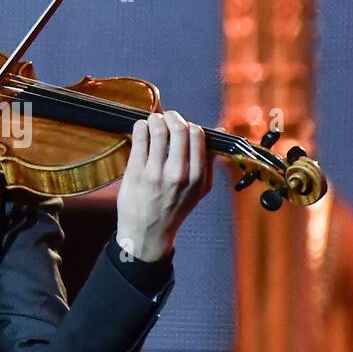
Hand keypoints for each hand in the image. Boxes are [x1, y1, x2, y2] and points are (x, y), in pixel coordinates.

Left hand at [115, 111, 211, 261]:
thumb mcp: (200, 189)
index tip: (182, 126)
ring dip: (155, 119)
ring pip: (158, 129)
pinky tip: (141, 129)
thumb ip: (209, 160)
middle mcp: (178, 174)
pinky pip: (139, 137)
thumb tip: (217, 130)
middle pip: (179, 128)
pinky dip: (140, 126)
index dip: (189, 125)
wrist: (148, 234)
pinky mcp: (135, 172)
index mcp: (197, 177)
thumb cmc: (174, 209)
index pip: (197, 135)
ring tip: (153, 121)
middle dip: (172, 117)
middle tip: (166, 118)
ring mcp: (155, 173)